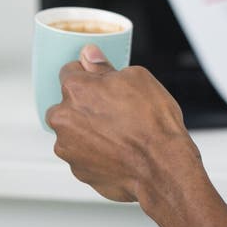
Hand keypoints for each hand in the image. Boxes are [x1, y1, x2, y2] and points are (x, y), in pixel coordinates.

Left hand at [47, 45, 193, 203]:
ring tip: (119, 133)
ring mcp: (69, 148)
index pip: (69, 72)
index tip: (99, 81)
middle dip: (84, 105)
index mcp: (76, 90)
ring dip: (88, 131)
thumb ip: (105, 67)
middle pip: (66, 105)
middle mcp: (64, 119)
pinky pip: (83, 155)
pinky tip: (119, 150)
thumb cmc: (153, 122)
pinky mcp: (79, 171)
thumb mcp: (136, 78)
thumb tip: (90, 56)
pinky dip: (96, 152)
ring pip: (73, 133)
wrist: (162, 165)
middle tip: (113, 109)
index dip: (88, 75)